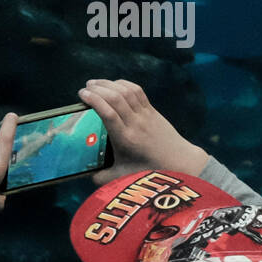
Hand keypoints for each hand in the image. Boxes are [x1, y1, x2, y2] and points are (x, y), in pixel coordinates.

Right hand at [77, 79, 207, 185]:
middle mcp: (136, 124)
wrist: (179, 162)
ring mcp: (145, 115)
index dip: (94, 100)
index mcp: (125, 139)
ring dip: (109, 84)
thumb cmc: (149, 170)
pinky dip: (124, 84)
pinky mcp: (152, 111)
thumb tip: (87, 177)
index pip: (108, 114)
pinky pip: (138, 92)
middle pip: (116, 98)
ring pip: (127, 92)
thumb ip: (102, 178)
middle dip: (99, 89)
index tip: (82, 94)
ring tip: (95, 83)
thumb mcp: (122, 177)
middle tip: (85, 88)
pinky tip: (114, 84)